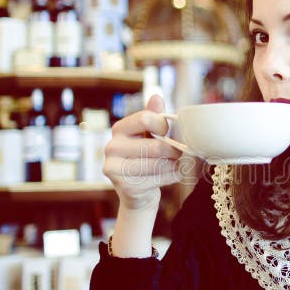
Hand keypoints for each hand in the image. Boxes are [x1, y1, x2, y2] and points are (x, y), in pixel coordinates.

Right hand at [102, 94, 183, 210]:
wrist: (137, 193)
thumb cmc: (145, 158)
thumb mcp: (148, 134)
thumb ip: (153, 116)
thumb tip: (157, 96)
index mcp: (119, 129)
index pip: (145, 118)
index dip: (163, 126)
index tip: (167, 132)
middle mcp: (112, 147)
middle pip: (155, 146)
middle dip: (173, 150)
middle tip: (177, 153)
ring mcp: (115, 169)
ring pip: (159, 164)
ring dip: (173, 165)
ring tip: (173, 164)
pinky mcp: (125, 187)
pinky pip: (159, 179)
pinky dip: (171, 177)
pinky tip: (168, 176)